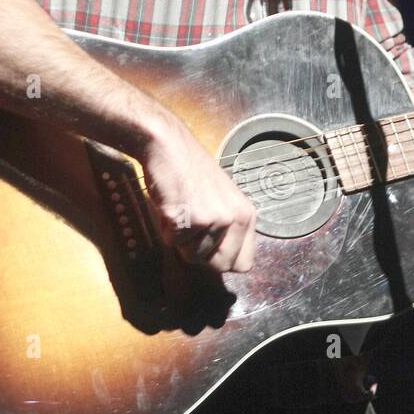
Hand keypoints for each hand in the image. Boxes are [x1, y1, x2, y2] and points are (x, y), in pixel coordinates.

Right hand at [137, 118, 256, 273]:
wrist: (169, 147)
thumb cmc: (191, 172)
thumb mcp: (223, 199)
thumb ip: (229, 228)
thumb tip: (222, 261)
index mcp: (247, 215)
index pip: (244, 263)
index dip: (223, 259)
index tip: (210, 248)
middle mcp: (235, 219)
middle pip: (219, 266)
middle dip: (201, 255)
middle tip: (191, 229)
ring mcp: (213, 220)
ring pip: (193, 257)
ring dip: (181, 240)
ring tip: (180, 211)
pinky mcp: (188, 221)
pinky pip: (172, 243)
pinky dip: (166, 230)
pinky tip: (170, 206)